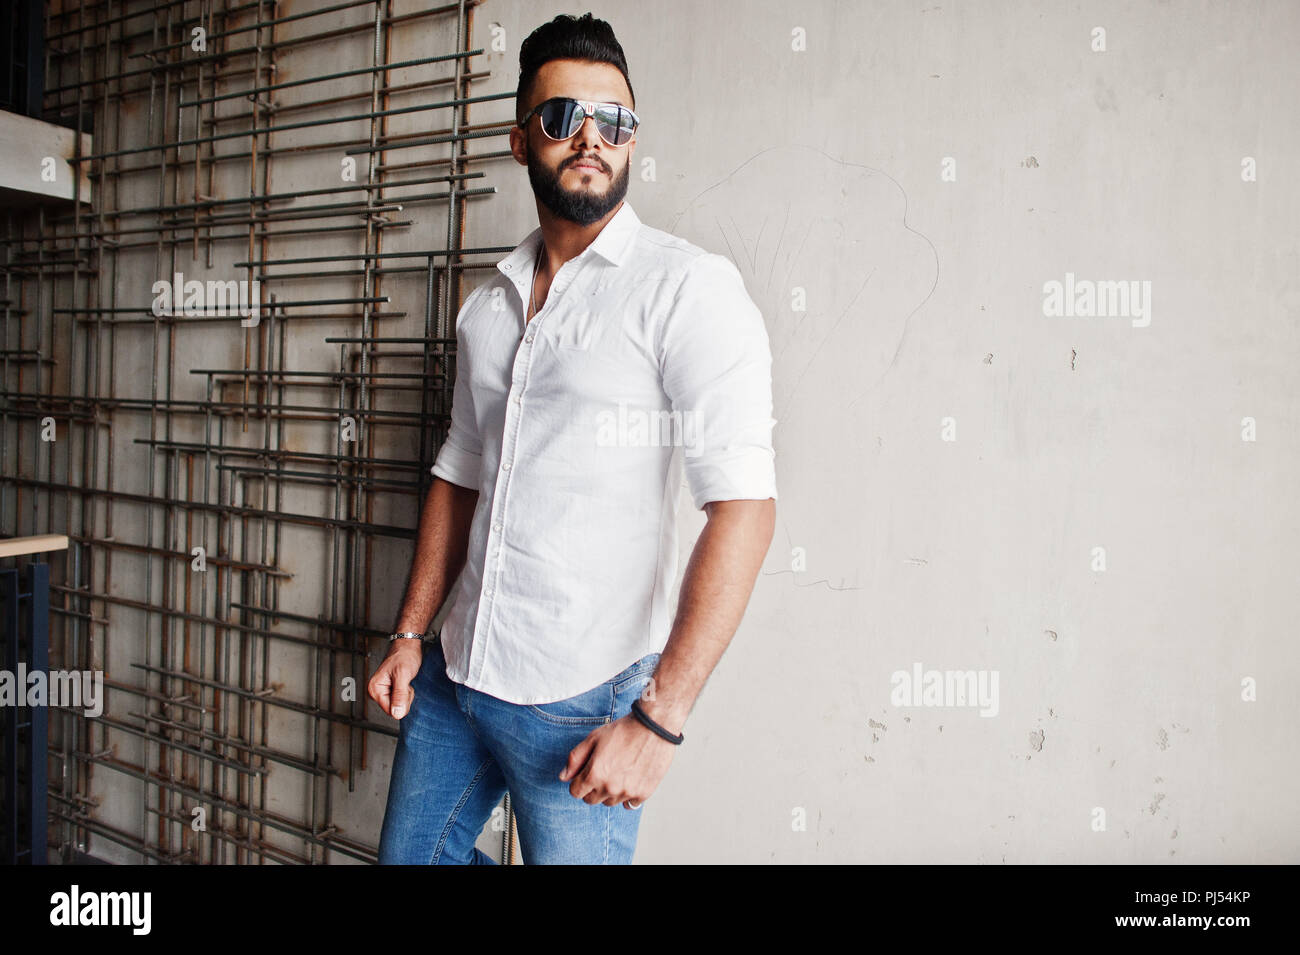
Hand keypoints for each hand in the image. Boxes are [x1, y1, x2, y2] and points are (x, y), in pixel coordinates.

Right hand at [367, 640, 422, 718]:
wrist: (408, 645)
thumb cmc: (404, 655)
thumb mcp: (403, 675)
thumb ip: (399, 695)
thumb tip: (397, 714)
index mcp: (374, 689)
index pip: (390, 710)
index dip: (402, 702)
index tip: (404, 687)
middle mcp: (376, 691)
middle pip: (394, 709)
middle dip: (404, 698)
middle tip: (405, 682)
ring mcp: (383, 691)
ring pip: (399, 705)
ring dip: (406, 695)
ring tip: (405, 680)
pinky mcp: (390, 690)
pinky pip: (401, 700)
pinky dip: (406, 692)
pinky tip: (405, 682)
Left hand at [559, 712, 676, 807]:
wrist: (654, 728)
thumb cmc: (623, 730)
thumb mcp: (593, 738)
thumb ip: (575, 759)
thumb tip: (563, 777)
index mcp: (595, 774)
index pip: (576, 792)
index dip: (578, 782)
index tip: (585, 773)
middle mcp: (610, 787)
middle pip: (591, 800)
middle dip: (592, 788)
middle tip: (603, 771)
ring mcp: (627, 792)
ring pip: (610, 802)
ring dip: (610, 792)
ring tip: (618, 772)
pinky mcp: (643, 793)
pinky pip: (629, 804)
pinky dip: (627, 796)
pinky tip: (630, 779)